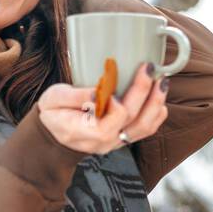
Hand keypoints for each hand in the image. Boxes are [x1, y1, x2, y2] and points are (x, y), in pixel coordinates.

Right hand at [38, 61, 168, 154]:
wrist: (51, 135)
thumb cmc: (52, 114)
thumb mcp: (54, 100)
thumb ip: (75, 95)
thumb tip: (99, 89)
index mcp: (91, 133)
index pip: (118, 115)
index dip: (122, 97)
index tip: (115, 80)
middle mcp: (108, 141)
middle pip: (136, 119)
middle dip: (146, 92)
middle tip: (150, 69)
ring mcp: (117, 142)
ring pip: (146, 127)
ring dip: (157, 103)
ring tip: (161, 82)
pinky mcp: (122, 138)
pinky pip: (144, 130)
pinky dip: (155, 115)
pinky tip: (158, 98)